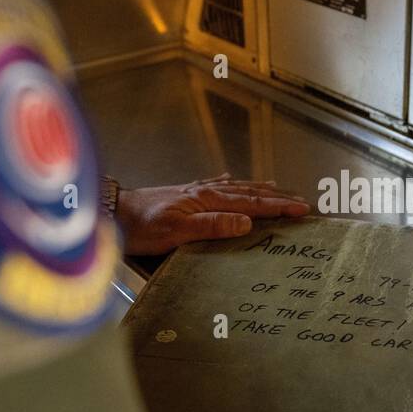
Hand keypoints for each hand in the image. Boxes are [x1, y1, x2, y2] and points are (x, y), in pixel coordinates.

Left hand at [114, 173, 309, 255]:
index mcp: (207, 201)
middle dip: (277, 197)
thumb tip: (247, 222)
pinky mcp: (182, 194)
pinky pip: (215, 185)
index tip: (301, 210)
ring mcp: (194, 191)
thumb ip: (212, 226)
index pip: (251, 204)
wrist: (111, 213)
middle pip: (249, 193)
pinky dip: (230, 183)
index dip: (278, 207)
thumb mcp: (176, 232)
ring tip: (278, 188)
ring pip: (235, 187)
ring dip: (259, 189)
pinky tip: (232, 180)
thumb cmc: (140, 226)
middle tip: (301, 202)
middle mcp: (204, 192)